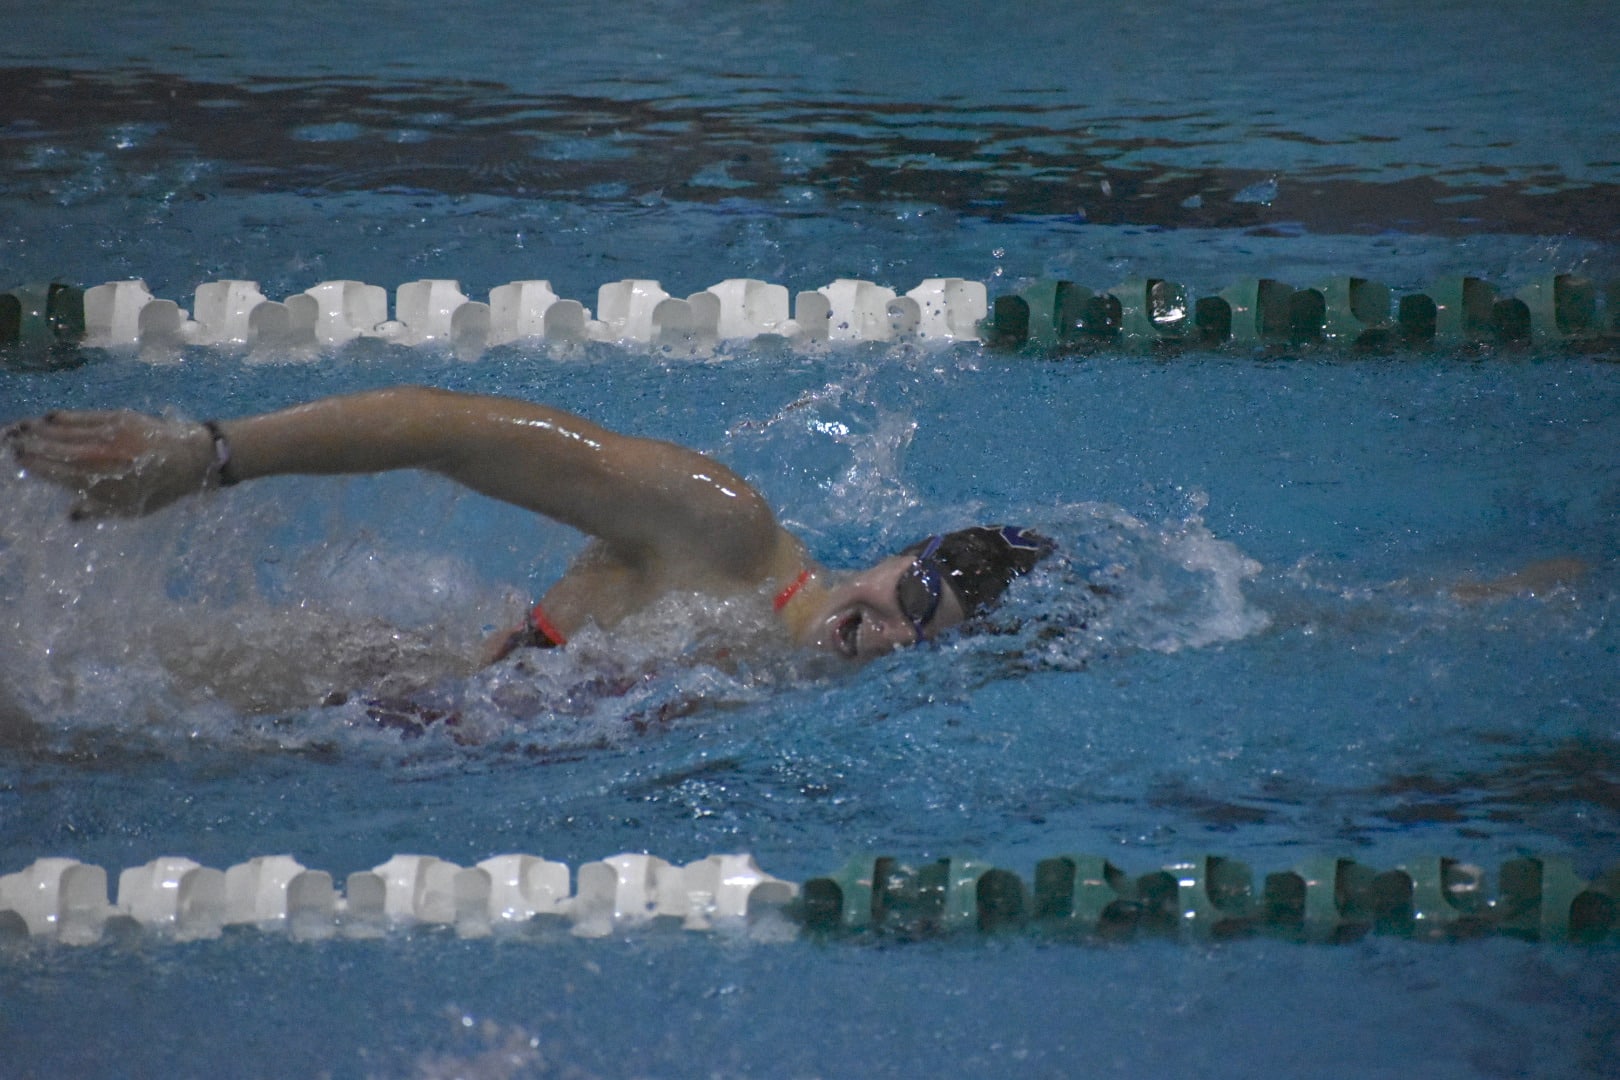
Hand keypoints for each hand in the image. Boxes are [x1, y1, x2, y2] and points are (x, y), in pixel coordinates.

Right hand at [4, 409, 216, 518]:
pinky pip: (84, 417)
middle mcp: (100, 457)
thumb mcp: (131, 510)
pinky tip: (48, 417)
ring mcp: (108, 435)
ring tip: (16, 426)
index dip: (34, 463)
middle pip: (54, 448)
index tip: (17, 457)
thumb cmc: (162, 489)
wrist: (194, 459)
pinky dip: (63, 417)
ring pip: (64, 430)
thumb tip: (68, 515)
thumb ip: (97, 511)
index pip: (56, 471)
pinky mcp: (119, 418)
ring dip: (38, 427)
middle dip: (28, 442)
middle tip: (6, 438)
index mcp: (101, 482)